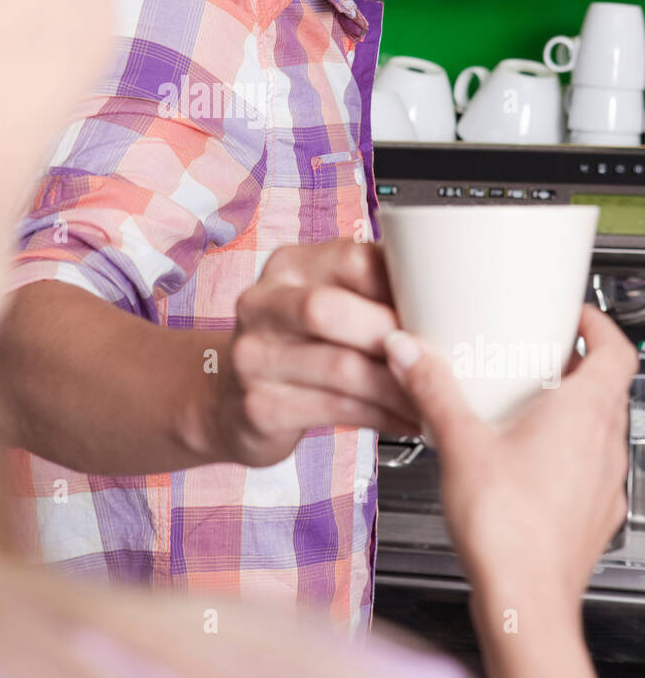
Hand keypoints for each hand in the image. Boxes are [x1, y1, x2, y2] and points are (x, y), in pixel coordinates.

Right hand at [219, 240, 421, 466]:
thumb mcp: (323, 303)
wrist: (228, 400)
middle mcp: (260, 304)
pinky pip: (336, 410)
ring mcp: (253, 357)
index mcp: (286, 266)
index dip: (401, 283)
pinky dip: (384, 416)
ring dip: (399, 386)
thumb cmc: (298, 347)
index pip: (351, 258)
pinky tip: (409, 419)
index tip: (440, 308)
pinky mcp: (259, 407)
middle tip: (439, 357)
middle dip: (392, 335)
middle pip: (328, 309)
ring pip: (340, 367)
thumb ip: (371, 292)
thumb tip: (450, 293)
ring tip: (436, 396)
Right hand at [384, 305, 636, 603]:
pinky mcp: (591, 519)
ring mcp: (603, 487)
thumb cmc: (509, 533)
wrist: (525, 605)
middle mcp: (605, 448)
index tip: (575, 315)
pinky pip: (588, 472)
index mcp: (585, 415)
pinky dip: (565, 456)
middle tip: (538, 355)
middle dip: (574, 367)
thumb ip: (433, 390)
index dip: (598, 326)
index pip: (616, 351)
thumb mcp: (459, 444)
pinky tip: (523, 466)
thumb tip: (410, 351)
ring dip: (571, 413)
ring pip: (600, 433)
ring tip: (525, 408)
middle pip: (607, 389)